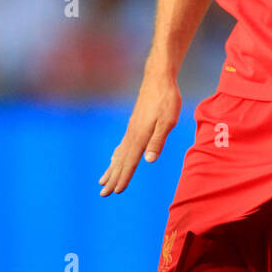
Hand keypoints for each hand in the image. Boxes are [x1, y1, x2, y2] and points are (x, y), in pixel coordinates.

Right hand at [99, 65, 181, 194]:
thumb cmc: (167, 99)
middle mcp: (132, 134)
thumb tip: (149, 160)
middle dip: (112, 178)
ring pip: (119, 153)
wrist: (158, 77)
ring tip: (103, 181)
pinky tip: (114, 159)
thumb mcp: (168, 120)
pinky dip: (116, 156)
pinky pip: (122, 145)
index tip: (116, 191)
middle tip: (103, 194)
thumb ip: (158, 140)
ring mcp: (131, 128)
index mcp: (140, 135)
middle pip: (120, 160)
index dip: (124, 177)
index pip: (130, 161)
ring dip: (112, 168)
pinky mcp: (134, 124)